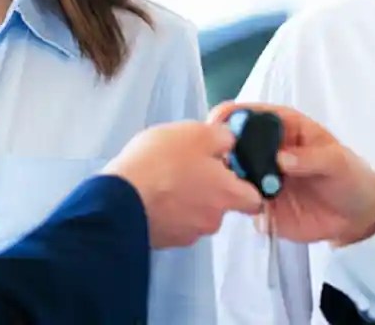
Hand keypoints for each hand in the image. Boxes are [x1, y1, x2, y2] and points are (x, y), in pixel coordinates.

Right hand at [104, 121, 263, 248]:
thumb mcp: (196, 133)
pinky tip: (151, 194)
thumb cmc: (160, 162)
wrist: (118, 198)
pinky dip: (167, 211)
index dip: (247, 184)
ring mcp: (187, 234)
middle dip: (209, 188)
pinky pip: (173, 223)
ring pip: (196, 214)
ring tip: (164, 178)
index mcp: (227, 195)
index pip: (255, 199)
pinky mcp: (163, 241)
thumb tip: (230, 143)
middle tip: (189, 165)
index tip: (234, 170)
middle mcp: (212, 220)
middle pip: (221, 204)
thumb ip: (222, 137)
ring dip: (186, 199)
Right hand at [209, 102, 374, 246]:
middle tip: (218, 160)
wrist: (357, 217)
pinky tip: (235, 204)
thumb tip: (281, 158)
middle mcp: (266, 151)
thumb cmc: (349, 177)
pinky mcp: (260, 206)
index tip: (217, 122)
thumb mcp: (337, 162)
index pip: (251, 114)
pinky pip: (240, 204)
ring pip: (232, 174)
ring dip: (225, 178)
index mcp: (283, 128)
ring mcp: (260, 179)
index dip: (232, 115)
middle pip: (234, 144)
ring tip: (227, 185)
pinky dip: (234, 204)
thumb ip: (311, 158)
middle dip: (221, 149)